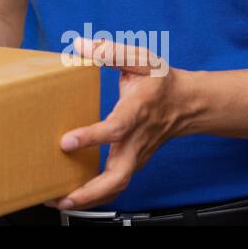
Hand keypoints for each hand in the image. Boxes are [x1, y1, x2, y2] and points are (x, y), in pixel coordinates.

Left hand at [45, 36, 190, 210]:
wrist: (188, 104)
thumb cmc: (161, 80)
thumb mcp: (140, 59)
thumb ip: (111, 52)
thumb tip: (79, 46)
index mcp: (137, 111)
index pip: (116, 129)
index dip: (91, 137)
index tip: (66, 142)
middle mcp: (137, 139)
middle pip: (118, 176)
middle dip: (90, 191)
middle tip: (62, 197)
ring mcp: (137, 155)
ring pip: (117, 186)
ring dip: (89, 199)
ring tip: (59, 202)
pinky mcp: (133, 163)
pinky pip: (115, 184)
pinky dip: (95, 195)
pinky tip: (70, 196)